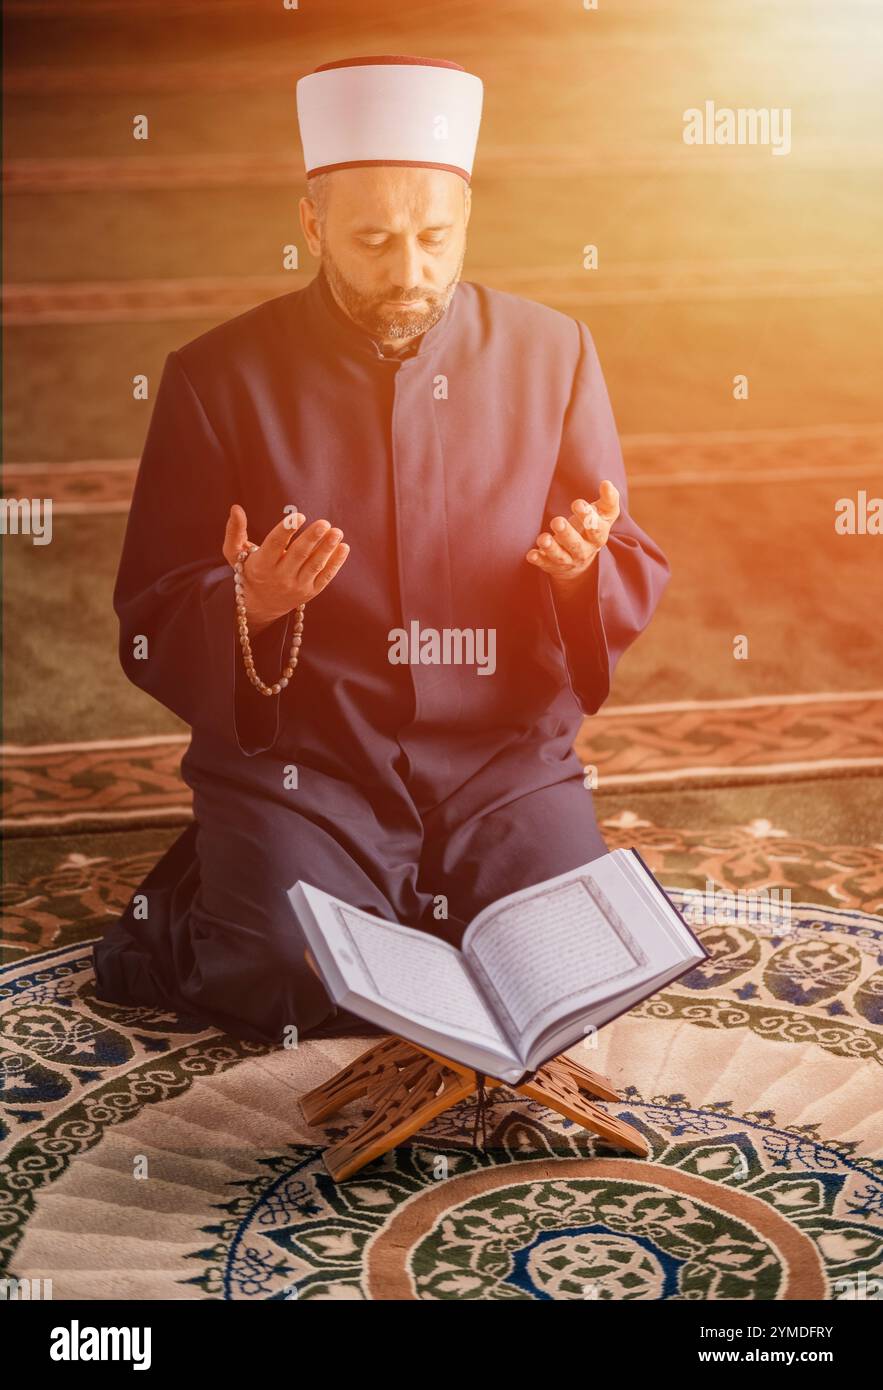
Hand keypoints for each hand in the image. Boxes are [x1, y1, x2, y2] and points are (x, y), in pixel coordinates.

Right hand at [223, 504, 349, 632]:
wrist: (260, 604)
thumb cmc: (249, 570)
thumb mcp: (235, 554)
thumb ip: (235, 531)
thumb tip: (236, 508)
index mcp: (261, 565)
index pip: (274, 546)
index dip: (286, 530)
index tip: (298, 516)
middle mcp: (279, 577)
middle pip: (298, 555)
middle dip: (312, 538)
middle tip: (324, 522)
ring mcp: (296, 586)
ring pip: (314, 566)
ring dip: (327, 548)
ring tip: (337, 532)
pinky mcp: (310, 592)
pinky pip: (325, 577)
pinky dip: (335, 563)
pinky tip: (343, 547)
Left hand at [526, 481, 619, 592]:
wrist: (581, 560)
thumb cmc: (591, 528)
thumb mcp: (604, 515)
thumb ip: (608, 499)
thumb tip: (607, 483)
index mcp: (598, 537)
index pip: (596, 529)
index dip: (587, 517)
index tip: (577, 503)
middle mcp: (584, 551)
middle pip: (576, 544)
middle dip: (567, 533)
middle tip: (557, 521)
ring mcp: (568, 559)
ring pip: (560, 556)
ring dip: (551, 548)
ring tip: (543, 539)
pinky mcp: (552, 565)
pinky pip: (545, 564)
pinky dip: (538, 560)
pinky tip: (531, 554)